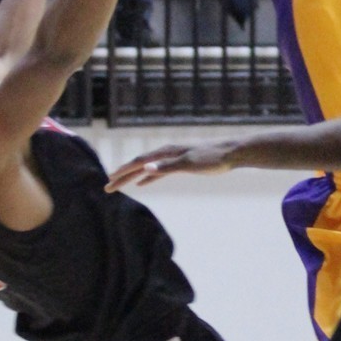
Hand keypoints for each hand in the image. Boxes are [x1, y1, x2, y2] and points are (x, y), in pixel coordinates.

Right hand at [105, 141, 233, 192]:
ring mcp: (173, 157)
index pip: (138, 163)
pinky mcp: (181, 163)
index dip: (122, 173)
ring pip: (146, 167)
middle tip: (107, 188)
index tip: (109, 182)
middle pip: (138, 164)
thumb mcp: (189, 164)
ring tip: (119, 184)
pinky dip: (148, 177)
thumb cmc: (213, 158)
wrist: (232, 152)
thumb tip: (145, 167)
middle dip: (122, 176)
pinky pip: (158, 171)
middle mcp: (166, 153)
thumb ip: (167, 166)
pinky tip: (143, 184)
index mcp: (166, 152)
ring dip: (132, 176)